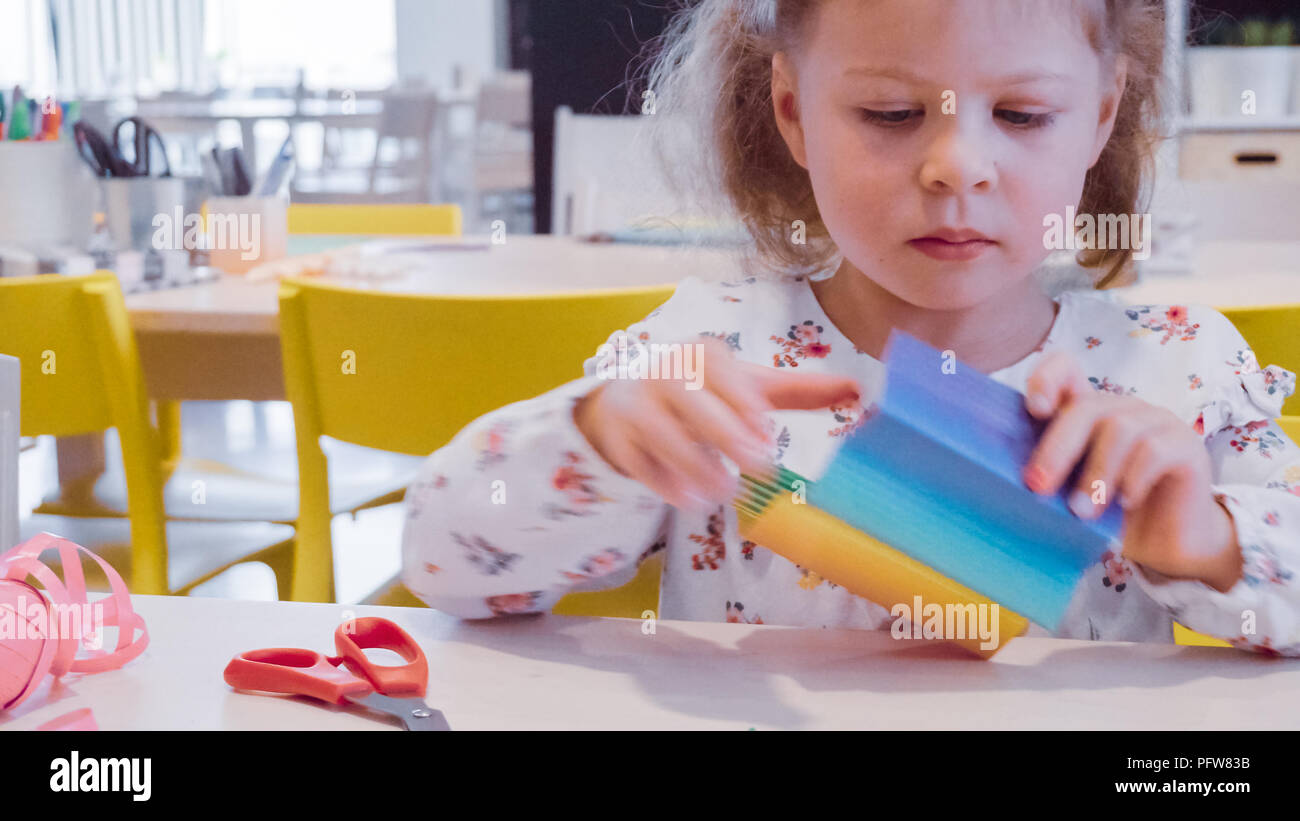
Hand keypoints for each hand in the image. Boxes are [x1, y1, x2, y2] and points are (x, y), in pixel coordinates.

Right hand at [574, 336, 860, 511]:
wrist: (630, 402)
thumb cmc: (704, 394)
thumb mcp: (748, 389)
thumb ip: (797, 392)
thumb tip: (860, 390)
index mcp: (702, 353)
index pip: (719, 368)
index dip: (741, 399)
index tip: (766, 431)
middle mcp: (664, 369)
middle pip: (688, 396)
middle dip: (722, 431)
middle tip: (757, 466)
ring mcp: (634, 400)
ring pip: (659, 428)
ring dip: (691, 462)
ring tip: (722, 492)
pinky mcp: (616, 432)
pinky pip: (635, 456)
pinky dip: (661, 479)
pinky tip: (687, 499)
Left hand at [1022, 351, 1242, 591]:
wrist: (1167, 543)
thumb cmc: (1111, 514)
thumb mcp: (1072, 490)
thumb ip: (1049, 474)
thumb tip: (1011, 481)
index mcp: (1090, 412)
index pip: (1065, 369)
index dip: (1046, 379)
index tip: (1034, 410)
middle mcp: (1124, 409)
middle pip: (1087, 408)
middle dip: (1057, 448)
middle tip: (1038, 487)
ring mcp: (1159, 422)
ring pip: (1120, 429)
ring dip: (1096, 473)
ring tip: (1082, 512)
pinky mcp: (1187, 445)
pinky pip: (1155, 450)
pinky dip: (1132, 479)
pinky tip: (1124, 503)